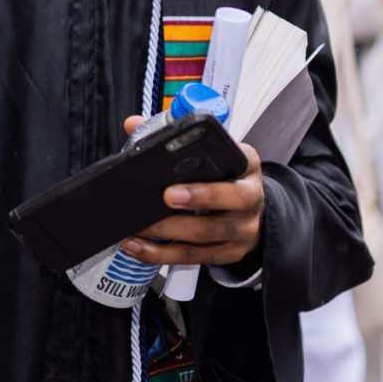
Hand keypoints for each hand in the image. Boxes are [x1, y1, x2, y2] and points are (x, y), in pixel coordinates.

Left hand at [116, 122, 264, 267]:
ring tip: (139, 227)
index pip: (238, 163)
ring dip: (168, 232)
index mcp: (246, 165)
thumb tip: (132, 124)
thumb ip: (171, 133)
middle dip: (194, 199)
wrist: (247, 210)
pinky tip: (138, 246)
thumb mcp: (209, 151)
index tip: (181, 178)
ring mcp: (241, 229)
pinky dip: (161, 254)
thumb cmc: (221, 176)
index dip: (211, 172)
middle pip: (227, 200)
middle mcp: (249, 198)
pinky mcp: (227, 253)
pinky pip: (193, 257)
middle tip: (164, 197)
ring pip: (206, 234)